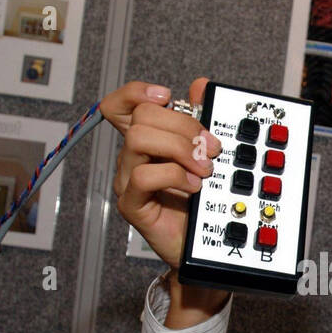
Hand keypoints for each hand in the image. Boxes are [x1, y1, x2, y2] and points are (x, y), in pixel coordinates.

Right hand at [100, 77, 220, 269]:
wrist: (200, 247)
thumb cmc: (198, 202)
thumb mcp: (204, 154)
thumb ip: (199, 119)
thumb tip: (199, 86)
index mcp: (146, 141)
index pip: (121, 105)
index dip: (137, 92)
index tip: (166, 95)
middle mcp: (132, 157)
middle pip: (142, 116)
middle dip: (184, 125)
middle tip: (210, 149)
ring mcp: (129, 180)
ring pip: (139, 139)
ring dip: (180, 149)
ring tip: (203, 170)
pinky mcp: (132, 204)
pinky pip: (144, 176)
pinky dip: (175, 176)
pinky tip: (193, 187)